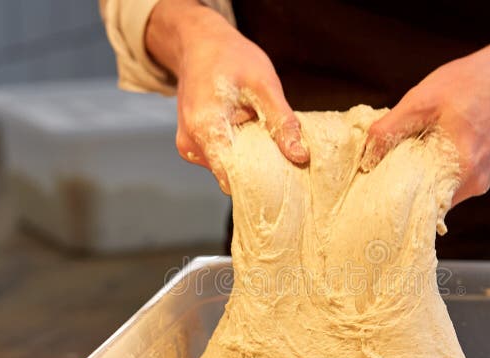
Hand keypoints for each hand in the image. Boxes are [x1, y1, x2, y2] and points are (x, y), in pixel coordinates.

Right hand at [146, 2, 307, 193]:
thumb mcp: (264, 85)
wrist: (200, 43)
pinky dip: (237, 153)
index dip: (260, 183)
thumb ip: (282, 122)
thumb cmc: (230, 58)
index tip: (284, 180)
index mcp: (205, 128)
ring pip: (225, 170)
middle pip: (230, 177)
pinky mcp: (192, 145)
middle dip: (257, 171)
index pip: (233, 177)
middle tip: (279, 152)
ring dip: (247, 160)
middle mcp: (191, 144)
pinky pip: (219, 160)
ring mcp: (188, 146)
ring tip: (260, 134)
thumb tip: (300, 156)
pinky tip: (247, 133)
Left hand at [360, 37, 489, 207]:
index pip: (421, 206)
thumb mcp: (421, 100)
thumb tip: (367, 158)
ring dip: (418, 181)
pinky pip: (448, 183)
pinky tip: (422, 154)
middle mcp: (474, 184)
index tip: (373, 197)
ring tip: (401, 161)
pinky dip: (433, 173)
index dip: (395, 203)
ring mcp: (479, 182)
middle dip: (403, 192)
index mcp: (462, 168)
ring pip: (438, 194)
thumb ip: (390, 130)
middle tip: (378, 178)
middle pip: (429, 203)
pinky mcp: (479, 175)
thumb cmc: (469, 83)